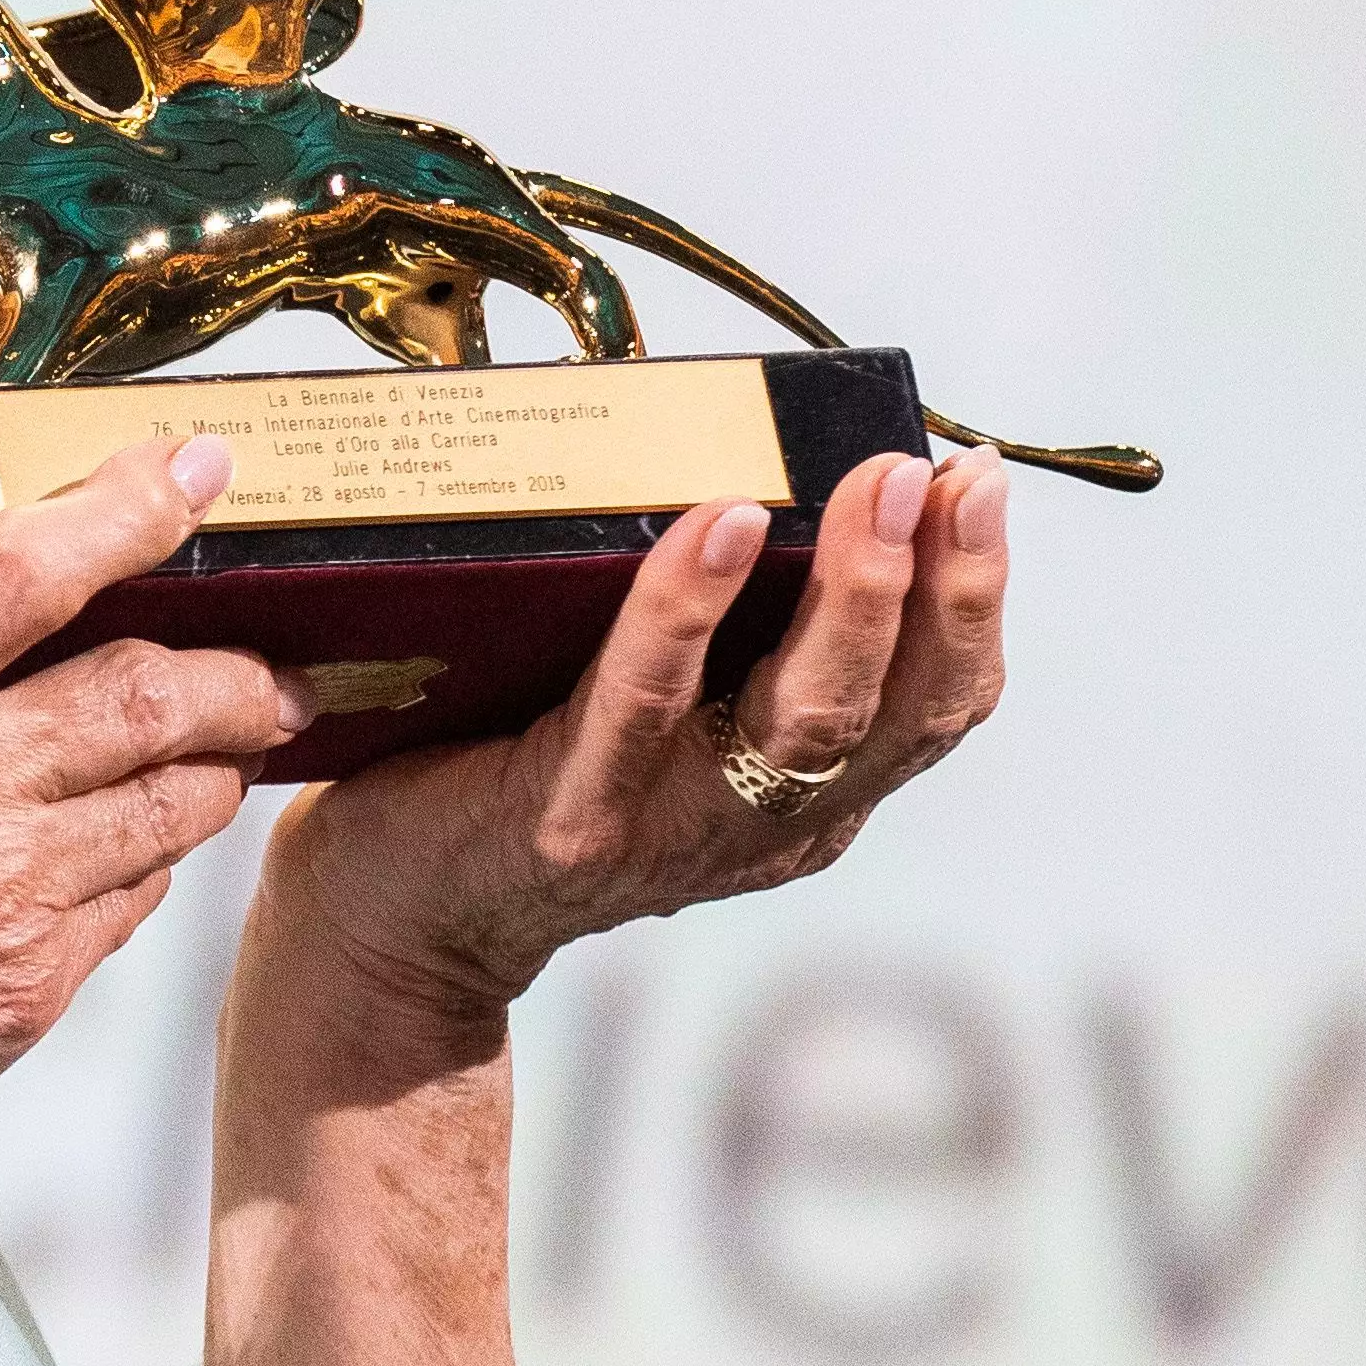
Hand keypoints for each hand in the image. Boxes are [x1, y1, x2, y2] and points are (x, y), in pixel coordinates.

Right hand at [0, 441, 307, 1365]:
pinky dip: (160, 857)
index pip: (24, 568)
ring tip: (234, 743)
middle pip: (151, 686)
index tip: (181, 473)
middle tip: (266, 656)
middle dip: (234, 663)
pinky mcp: (39, 982)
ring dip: (220, 760)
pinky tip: (141, 846)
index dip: (122, 507)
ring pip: (177, 794)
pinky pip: (141, 896)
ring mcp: (11, 888)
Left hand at [235, 449, 1015, 1083]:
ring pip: (799, 719)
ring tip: (870, 488)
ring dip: (853, 595)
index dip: (974, 599)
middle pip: (893, 713)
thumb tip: (767, 454)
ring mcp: (669, 831)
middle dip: (940, 584)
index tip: (977, 483)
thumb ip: (728, 628)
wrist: (389, 911)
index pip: (935, 707)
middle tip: (943, 474)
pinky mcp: (570, 823)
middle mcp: (760, 827)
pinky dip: (687, 611)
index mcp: (808, 797)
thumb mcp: (660, 708)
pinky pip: (641, 702)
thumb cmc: (521, 766)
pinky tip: (714, 527)